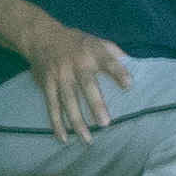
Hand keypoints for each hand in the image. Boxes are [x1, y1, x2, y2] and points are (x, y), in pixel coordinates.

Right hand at [19, 23, 134, 137]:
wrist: (41, 37)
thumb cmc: (76, 42)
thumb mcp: (97, 41)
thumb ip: (114, 52)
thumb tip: (135, 66)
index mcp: (92, 52)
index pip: (108, 62)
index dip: (118, 72)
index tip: (129, 85)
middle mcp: (75, 64)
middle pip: (86, 86)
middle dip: (95, 104)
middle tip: (105, 123)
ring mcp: (59, 76)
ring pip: (68, 101)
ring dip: (76, 121)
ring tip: (87, 139)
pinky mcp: (47, 85)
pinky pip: (52, 106)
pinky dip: (56, 123)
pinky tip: (63, 138)